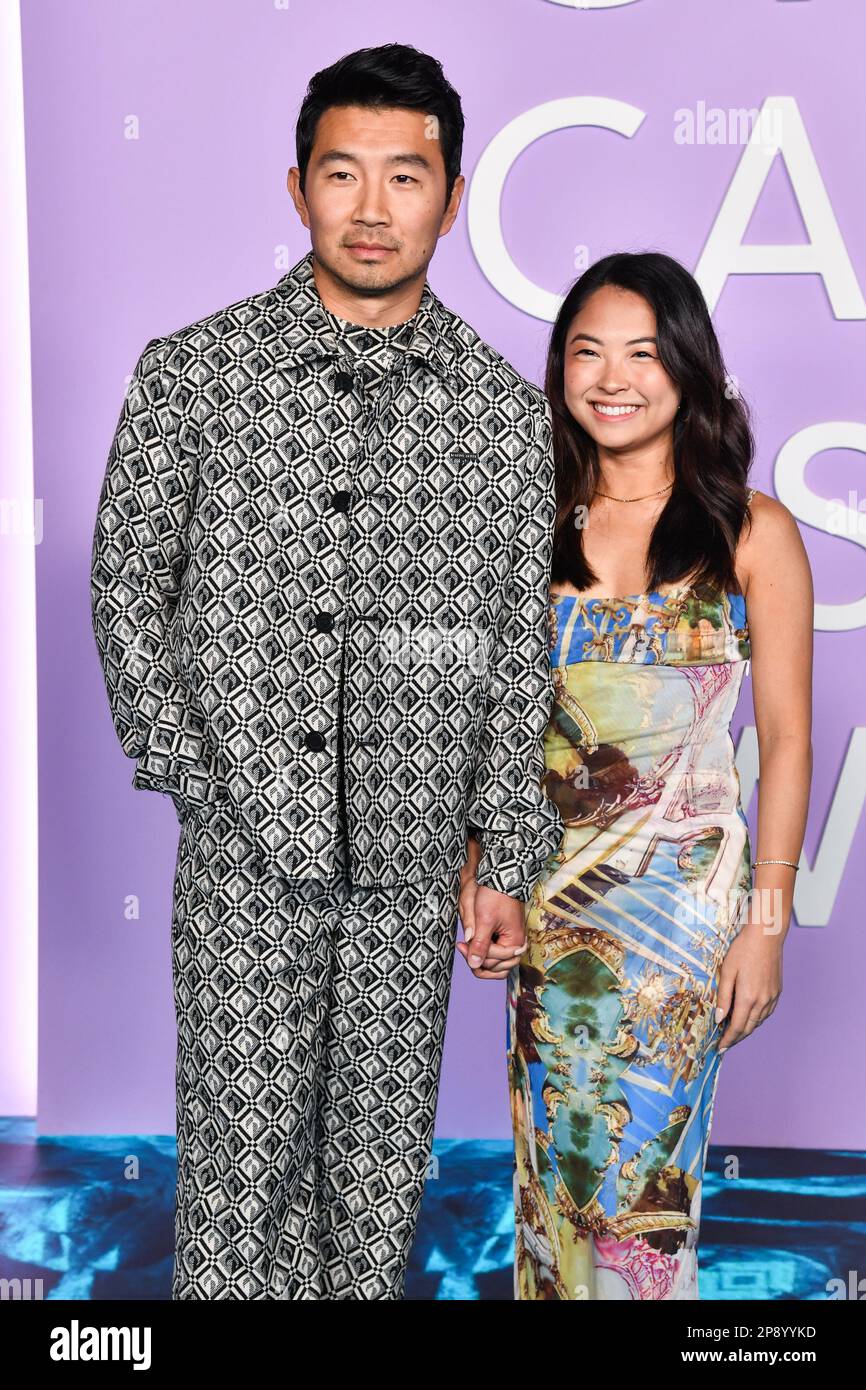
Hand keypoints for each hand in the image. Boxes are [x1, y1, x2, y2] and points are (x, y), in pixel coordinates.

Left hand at [456, 839, 526, 979]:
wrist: (501, 878)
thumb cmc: (495, 896)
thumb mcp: (484, 920)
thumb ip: (479, 944)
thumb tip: (474, 964)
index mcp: (514, 943)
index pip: (492, 962)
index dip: (475, 955)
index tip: (462, 943)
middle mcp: (516, 945)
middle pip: (497, 968)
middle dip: (479, 961)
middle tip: (463, 946)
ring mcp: (511, 941)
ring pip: (497, 964)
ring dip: (482, 959)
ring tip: (467, 947)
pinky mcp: (506, 936)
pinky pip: (496, 953)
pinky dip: (485, 952)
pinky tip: (473, 943)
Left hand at [716, 917, 783, 1052]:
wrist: (766, 936)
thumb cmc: (743, 950)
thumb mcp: (726, 971)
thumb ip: (723, 997)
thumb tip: (719, 1018)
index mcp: (748, 998)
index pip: (737, 1027)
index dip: (728, 1039)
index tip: (720, 1048)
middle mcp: (763, 1001)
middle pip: (749, 1028)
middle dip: (736, 1038)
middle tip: (725, 1043)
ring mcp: (772, 997)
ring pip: (759, 1021)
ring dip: (747, 1029)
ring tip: (734, 1032)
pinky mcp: (777, 991)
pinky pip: (767, 1012)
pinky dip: (757, 1019)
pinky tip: (749, 1016)